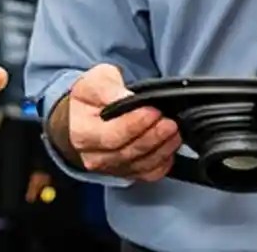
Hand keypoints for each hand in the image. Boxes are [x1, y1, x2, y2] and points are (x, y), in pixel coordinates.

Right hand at [65, 64, 181, 181]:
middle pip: (129, 152)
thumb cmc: (88, 99)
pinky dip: (164, 161)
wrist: (81, 118)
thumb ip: (109, 89)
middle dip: (153, 136)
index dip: (135, 125)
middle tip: (169, 122)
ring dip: (162, 148)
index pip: (112, 136)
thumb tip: (129, 97)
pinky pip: (149, 173)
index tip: (153, 111)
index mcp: (82, 133)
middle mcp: (94, 157)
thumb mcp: (94, 82)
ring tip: (174, 131)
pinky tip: (169, 145)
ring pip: (142, 165)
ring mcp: (111, 168)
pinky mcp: (126, 173)